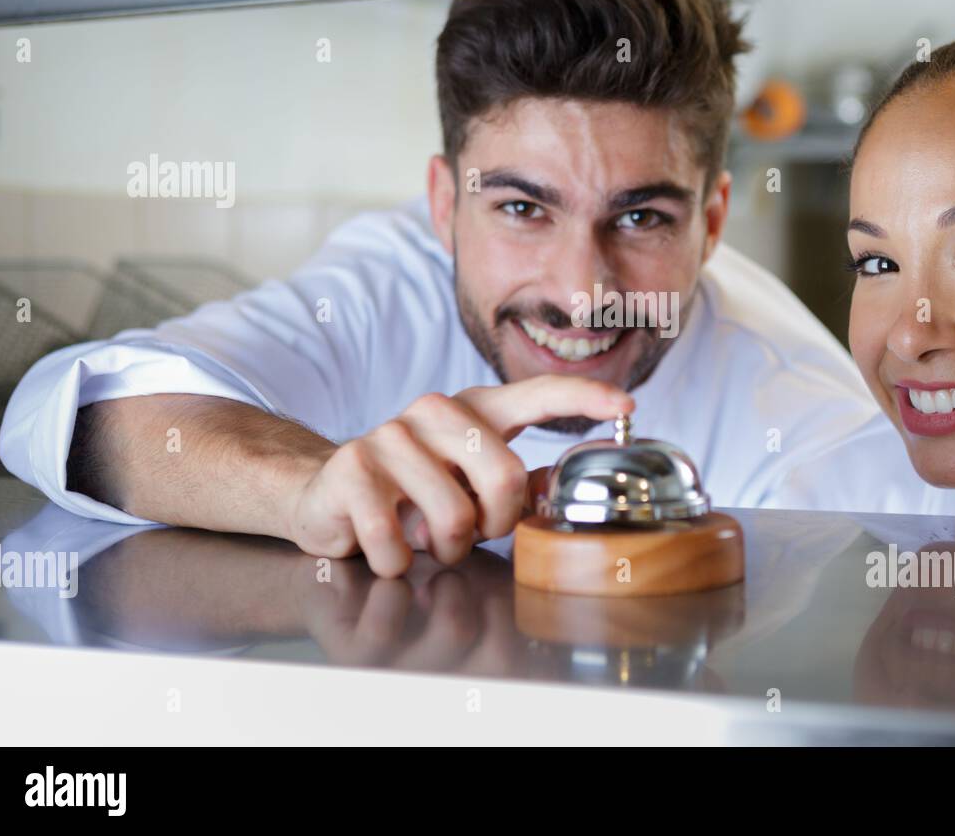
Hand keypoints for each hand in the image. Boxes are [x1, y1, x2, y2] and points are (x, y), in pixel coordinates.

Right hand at [285, 375, 632, 576]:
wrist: (327, 493)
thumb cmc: (412, 490)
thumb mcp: (468, 481)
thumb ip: (515, 481)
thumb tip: (558, 486)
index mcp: (473, 409)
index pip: (538, 393)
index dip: (585, 399)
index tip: (627, 408)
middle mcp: (435, 412)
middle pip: (505, 476)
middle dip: (496, 524)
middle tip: (470, 533)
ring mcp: (391, 435)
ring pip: (453, 517)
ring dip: (444, 548)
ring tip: (423, 538)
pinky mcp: (353, 467)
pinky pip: (396, 538)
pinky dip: (397, 560)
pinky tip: (386, 545)